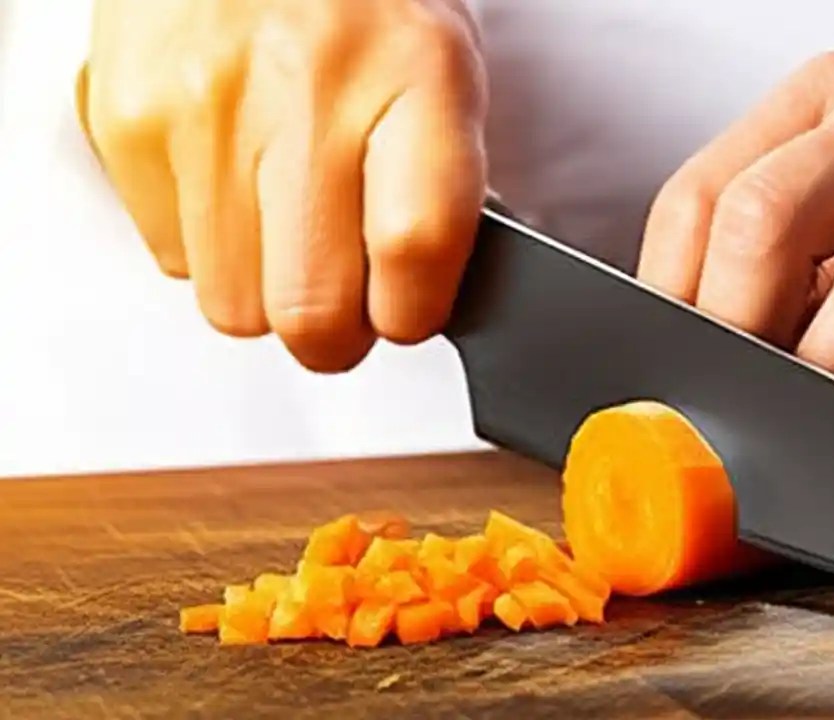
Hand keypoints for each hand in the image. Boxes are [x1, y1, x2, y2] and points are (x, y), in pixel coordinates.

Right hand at [77, 0, 487, 370]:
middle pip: (311, 309)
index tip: (408, 311)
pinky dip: (208, 243)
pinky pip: (173, 258)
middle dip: (332, 333)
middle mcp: (308, 90)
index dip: (413, 312)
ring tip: (286, 219)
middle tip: (344, 300)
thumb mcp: (442, 72)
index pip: (415, 249)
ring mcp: (207, 108)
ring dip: (266, 289)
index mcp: (414, 76)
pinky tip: (233, 178)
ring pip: (235, 304)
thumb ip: (439, 190)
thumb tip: (417, 299)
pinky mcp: (128, 122)